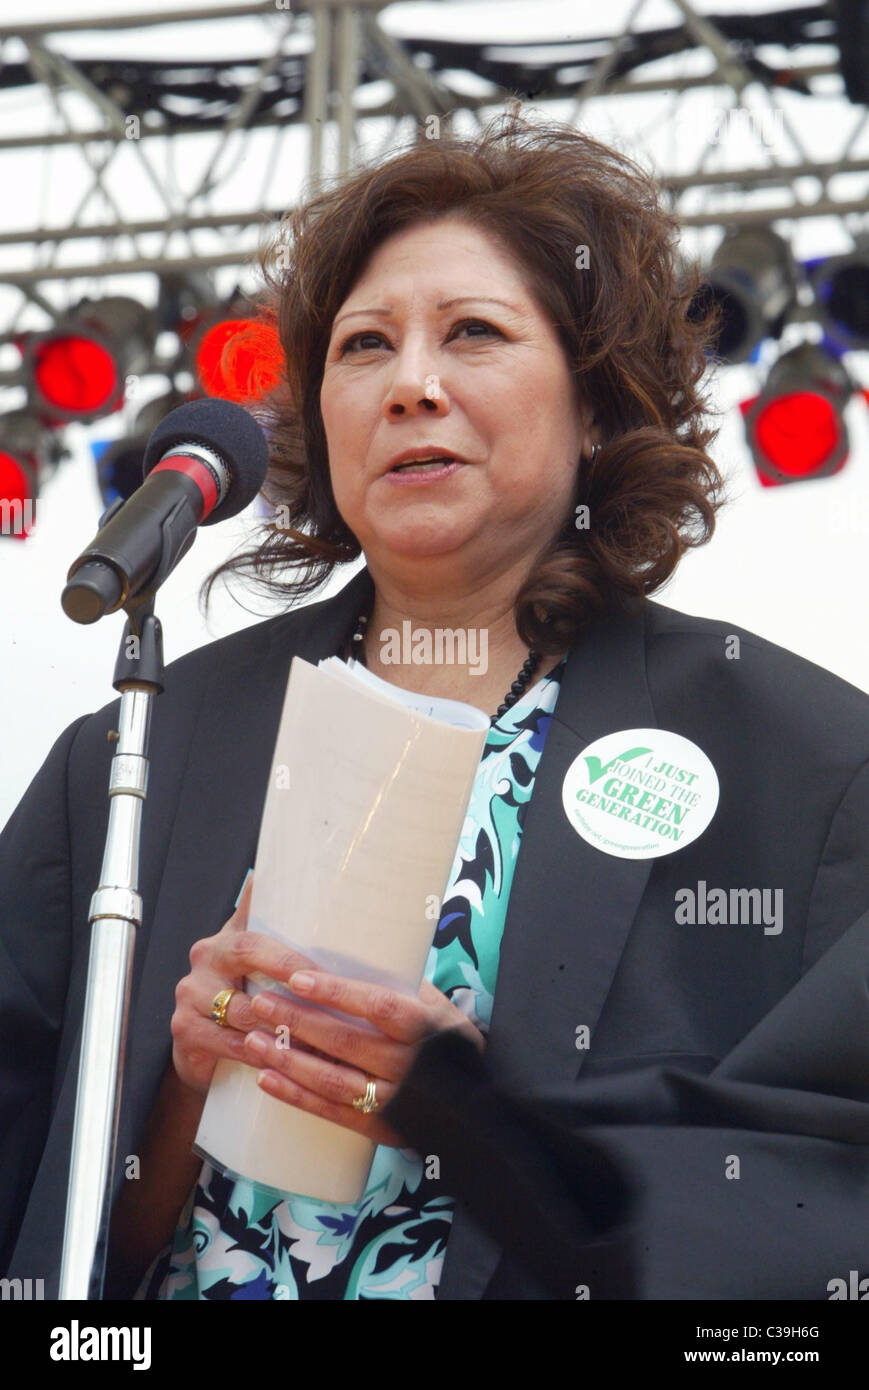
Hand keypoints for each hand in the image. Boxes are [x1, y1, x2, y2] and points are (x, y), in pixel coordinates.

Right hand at [170, 873, 324, 1095]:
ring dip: (287, 1026)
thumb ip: (282, 934)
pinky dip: (269, 1056)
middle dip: (292, 976)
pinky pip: (235, 1045)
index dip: (289, 949)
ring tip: (325, 1037)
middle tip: (329, 997)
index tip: (322, 966)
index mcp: (228, 936)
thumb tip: (315, 891)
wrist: (201, 1049)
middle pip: (249, 956)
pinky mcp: (186, 1031)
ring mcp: (190, 995)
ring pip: (246, 1010)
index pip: (257, 928)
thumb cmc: (242, 999)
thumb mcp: (259, 966)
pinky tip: (296, 1062)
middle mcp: (205, 958)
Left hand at [243, 969, 485, 1148]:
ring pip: (333, 1079)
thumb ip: (401, 981)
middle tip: (261, 1002)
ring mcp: (394, 1099)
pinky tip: (266, 1079)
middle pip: (345, 1041)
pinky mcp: (381, 1128)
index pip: (376, 1005)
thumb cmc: (448, 1040)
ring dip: (288, 1059)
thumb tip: (355, 939)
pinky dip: (296, 1096)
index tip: (298, 977)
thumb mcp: (437, 1004)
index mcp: (425, 1026)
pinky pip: (332, 1112)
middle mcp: (410, 1064)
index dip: (336, 992)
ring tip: (253, 1038)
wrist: (475, 1105)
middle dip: (298, 1021)